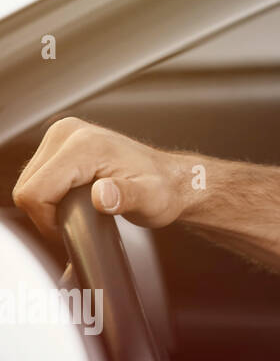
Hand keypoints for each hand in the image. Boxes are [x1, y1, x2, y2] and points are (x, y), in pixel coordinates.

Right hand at [12, 117, 189, 240]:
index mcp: (84, 145)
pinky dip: (50, 194)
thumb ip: (126, 197)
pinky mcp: (60, 143)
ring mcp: (62, 135)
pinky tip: (75, 199)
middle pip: (28, 187)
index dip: (48, 220)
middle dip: (48, 212)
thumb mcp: (151, 200)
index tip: (73, 227)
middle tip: (80, 220)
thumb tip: (101, 195)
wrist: (170, 180)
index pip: (35, 192)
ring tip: (80, 209)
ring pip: (29, 184)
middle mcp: (68, 133)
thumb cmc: (163, 191)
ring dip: (49, 204)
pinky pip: (37, 178)